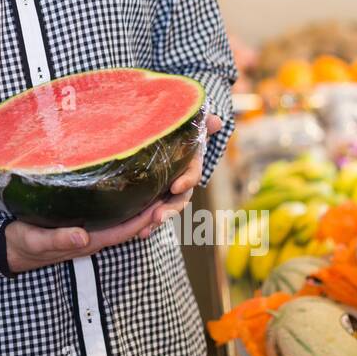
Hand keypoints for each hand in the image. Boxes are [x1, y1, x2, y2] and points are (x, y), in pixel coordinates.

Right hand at [4, 114, 222, 271]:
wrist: (10, 248)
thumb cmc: (23, 243)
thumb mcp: (36, 241)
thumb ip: (59, 239)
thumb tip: (84, 238)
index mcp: (88, 240)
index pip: (125, 229)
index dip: (146, 217)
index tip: (163, 202)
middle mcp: (95, 234)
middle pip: (131, 224)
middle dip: (153, 209)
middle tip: (172, 186)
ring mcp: (90, 228)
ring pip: (124, 218)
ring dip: (144, 205)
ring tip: (161, 182)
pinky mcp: (83, 221)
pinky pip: (112, 214)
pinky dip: (126, 202)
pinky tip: (131, 186)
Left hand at [135, 113, 222, 239]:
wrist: (159, 140)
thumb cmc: (176, 132)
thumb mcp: (187, 126)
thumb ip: (201, 124)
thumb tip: (216, 120)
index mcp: (190, 166)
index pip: (192, 175)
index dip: (186, 181)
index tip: (175, 186)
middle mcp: (181, 182)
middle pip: (180, 199)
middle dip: (169, 209)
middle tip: (157, 217)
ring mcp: (168, 193)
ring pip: (167, 209)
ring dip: (158, 220)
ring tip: (145, 229)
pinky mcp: (155, 198)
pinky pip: (153, 214)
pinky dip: (148, 225)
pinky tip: (140, 234)